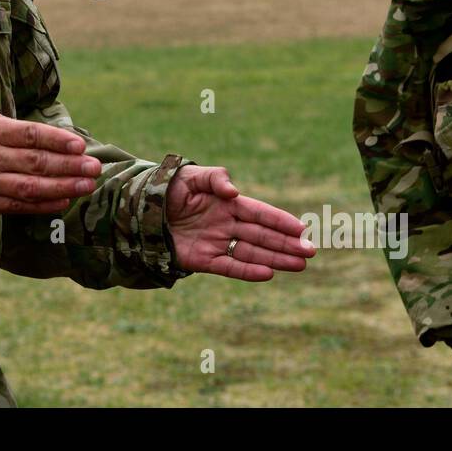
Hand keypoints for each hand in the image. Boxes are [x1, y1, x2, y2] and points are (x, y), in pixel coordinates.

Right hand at [0, 107, 101, 218]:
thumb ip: (2, 124)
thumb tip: (36, 132)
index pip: (30, 134)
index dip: (58, 140)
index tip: (80, 144)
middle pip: (37, 162)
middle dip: (70, 165)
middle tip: (94, 167)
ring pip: (31, 186)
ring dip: (63, 187)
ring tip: (86, 186)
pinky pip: (18, 206)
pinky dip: (42, 205)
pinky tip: (62, 202)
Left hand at [166, 165, 314, 280]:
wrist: (141, 209)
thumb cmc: (169, 188)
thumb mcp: (193, 177)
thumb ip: (216, 179)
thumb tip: (234, 192)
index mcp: (228, 204)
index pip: (260, 213)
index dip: (281, 221)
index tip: (302, 229)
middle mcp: (227, 225)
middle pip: (262, 236)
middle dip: (286, 244)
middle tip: (310, 252)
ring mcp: (216, 243)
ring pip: (252, 253)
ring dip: (276, 259)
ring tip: (300, 265)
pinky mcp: (203, 260)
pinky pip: (229, 267)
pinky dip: (248, 271)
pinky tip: (268, 274)